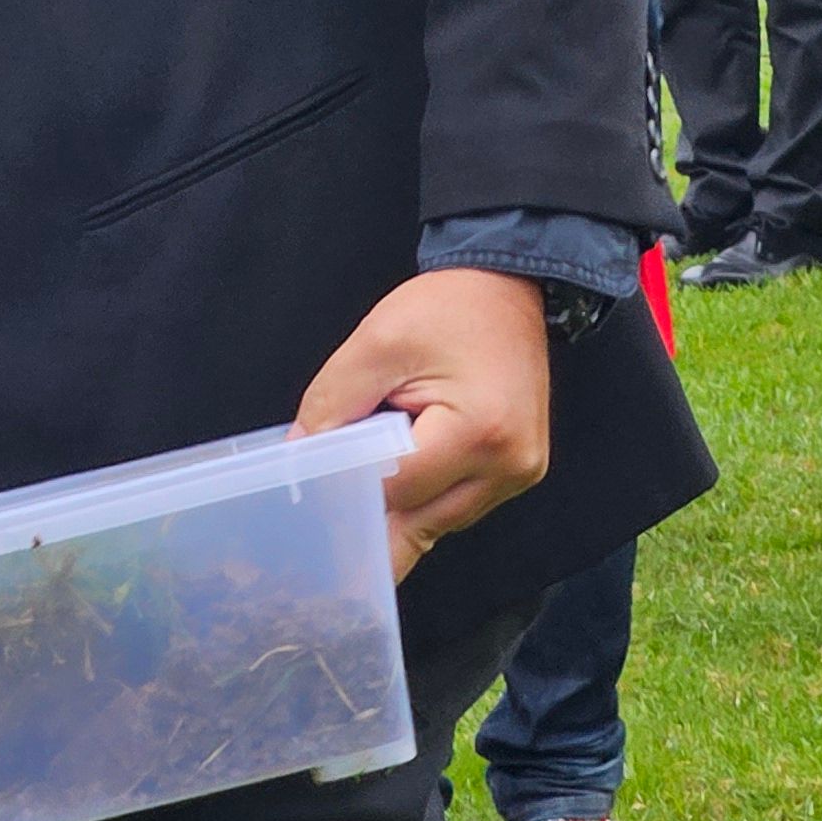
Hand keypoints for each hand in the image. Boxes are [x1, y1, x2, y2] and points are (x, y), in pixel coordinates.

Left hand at [293, 267, 552, 580]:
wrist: (505, 289)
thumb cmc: (447, 308)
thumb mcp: (376, 342)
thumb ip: (333, 401)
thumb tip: (301, 453)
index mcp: (479, 433)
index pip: (396, 488)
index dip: (349, 489)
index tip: (312, 497)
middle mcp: (510, 466)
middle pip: (421, 519)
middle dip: (373, 517)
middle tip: (326, 530)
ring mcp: (520, 474)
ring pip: (439, 521)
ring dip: (399, 511)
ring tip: (355, 506)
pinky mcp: (517, 471)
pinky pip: (457, 505)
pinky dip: (422, 499)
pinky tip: (391, 490)